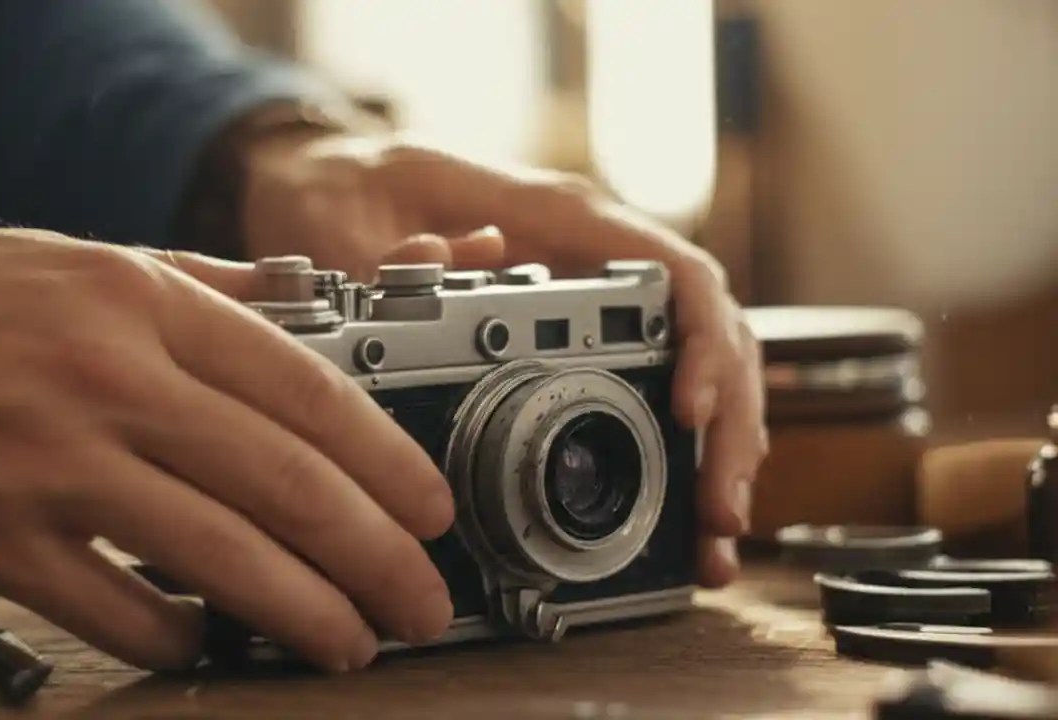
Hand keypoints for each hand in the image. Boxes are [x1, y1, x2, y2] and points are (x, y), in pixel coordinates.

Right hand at [0, 227, 454, 670]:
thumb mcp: (77, 261)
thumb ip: (198, 290)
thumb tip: (300, 309)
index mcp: (140, 300)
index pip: (307, 385)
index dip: (387, 457)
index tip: (429, 505)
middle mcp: (108, 377)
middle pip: (287, 481)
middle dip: (377, 554)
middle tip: (421, 599)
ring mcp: (51, 465)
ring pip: (223, 555)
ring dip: (307, 612)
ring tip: (354, 641)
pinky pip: (120, 611)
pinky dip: (183, 637)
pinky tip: (212, 644)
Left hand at [234, 131, 767, 586]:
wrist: (336, 175)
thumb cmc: (360, 186)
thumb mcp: (359, 215)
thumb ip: (399, 249)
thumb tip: (466, 257)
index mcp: (562, 216)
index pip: (674, 273)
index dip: (703, 342)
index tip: (692, 413)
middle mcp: (594, 251)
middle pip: (710, 331)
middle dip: (728, 424)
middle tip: (718, 512)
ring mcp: (596, 289)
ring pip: (699, 362)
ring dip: (716, 447)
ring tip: (714, 534)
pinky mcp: (582, 324)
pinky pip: (660, 377)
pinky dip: (683, 441)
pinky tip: (687, 501)